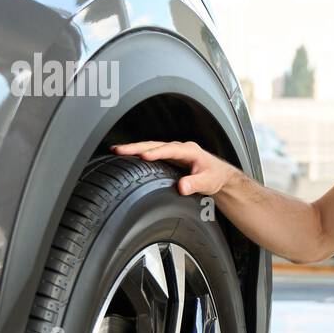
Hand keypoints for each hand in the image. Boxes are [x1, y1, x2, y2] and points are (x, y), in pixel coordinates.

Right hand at [110, 140, 238, 196]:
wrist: (218, 175)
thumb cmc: (214, 176)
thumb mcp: (208, 182)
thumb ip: (196, 184)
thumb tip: (181, 187)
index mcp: (189, 150)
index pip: (170, 150)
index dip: (156, 153)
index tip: (143, 156)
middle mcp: (179, 148)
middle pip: (154, 144)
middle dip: (136, 147)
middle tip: (118, 150)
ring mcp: (172, 151)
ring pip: (150, 147)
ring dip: (133, 149)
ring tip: (115, 151)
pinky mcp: (167, 157)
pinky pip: (150, 153)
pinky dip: (138, 154)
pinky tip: (125, 157)